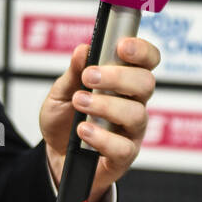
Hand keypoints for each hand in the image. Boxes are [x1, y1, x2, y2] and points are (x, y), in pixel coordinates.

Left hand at [40, 37, 158, 201]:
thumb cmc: (64, 120)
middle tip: (89, 76)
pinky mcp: (124, 156)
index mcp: (123, 82)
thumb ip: (74, 72)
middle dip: (118, 76)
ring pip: (136, 113)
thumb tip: (84, 49)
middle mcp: (134, 103)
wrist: (54, 156)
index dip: (142, 51)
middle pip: (146, 83)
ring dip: (105, 105)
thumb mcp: (61, 92)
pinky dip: (101, 137)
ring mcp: (131, 130)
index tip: (122, 46)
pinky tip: (83, 130)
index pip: (147, 61)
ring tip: (80, 103)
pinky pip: (123, 147)